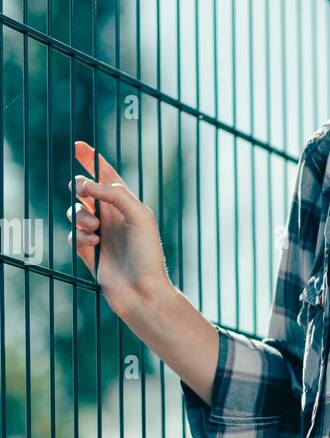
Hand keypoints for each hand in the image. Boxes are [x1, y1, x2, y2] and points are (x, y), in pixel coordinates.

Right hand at [67, 141, 172, 318]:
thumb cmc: (148, 254)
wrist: (142, 291)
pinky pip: (73, 235)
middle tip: (83, 191)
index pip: (106, 175)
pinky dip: (80, 235)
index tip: (78, 146)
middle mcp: (111, 216)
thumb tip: (86, 185)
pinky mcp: (88, 252)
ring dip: (81, 215)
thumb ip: (115, 194)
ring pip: (75, 212)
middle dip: (79, 187)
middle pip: (83, 190)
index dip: (92, 159)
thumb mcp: (139, 215)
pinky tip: (95, 243)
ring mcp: (99, 233)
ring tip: (96, 228)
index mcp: (126, 204)